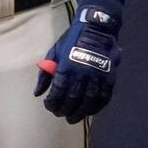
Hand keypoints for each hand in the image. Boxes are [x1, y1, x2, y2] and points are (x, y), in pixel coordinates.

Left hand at [34, 5, 121, 122]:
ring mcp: (97, 76)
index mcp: (66, 67)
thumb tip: (37, 94)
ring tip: (73, 118)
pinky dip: (96, 107)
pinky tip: (90, 112)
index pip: (58, 92)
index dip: (53, 103)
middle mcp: (82, 74)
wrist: (96, 29)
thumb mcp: (53, 53)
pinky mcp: (109, 78)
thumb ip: (45, 74)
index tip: (49, 107)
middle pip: (72, 99)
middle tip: (60, 115)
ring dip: (80, 113)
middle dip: (65, 110)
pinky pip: (104, 97)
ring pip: (88, 101)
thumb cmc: (71, 40)